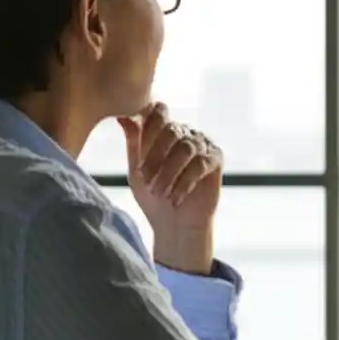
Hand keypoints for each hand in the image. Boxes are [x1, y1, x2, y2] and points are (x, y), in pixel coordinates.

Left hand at [117, 102, 223, 274]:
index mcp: (165, 131)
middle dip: (155, 158)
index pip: (158, 114)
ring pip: (186, 148)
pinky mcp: (216, 161)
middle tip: (147, 182)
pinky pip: (200, 164)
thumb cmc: (154, 197)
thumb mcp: (137, 169)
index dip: (148, 133)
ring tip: (160, 192)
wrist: (174, 225)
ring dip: (169, 173)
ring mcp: (203, 145)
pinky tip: (176, 198)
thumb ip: (133, 142)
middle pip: (172, 130)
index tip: (140, 162)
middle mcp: (186, 133)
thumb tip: (122, 117)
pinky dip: (185, 183)